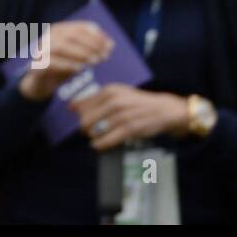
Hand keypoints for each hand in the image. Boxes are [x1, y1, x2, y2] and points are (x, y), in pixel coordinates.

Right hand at [17, 20, 113, 101]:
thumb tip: (110, 44)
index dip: (96, 35)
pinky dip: (67, 64)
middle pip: (71, 35)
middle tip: (105, 55)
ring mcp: (40, 51)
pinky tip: (80, 69)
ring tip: (95, 62)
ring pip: (60, 47)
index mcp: (58, 31)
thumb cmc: (63, 67)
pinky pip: (52, 63)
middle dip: (91, 44)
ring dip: (80, 53)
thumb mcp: (77, 55)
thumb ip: (90, 48)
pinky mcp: (37, 65)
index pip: (79, 27)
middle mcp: (48, 37)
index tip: (110, 45)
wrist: (41, 83)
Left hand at [71, 84, 189, 150]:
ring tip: (96, 137)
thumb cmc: (137, 102)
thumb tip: (73, 107)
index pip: (81, 105)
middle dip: (84, 128)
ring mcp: (121, 116)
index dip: (77, 115)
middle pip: (85, 120)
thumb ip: (97, 98)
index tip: (79, 119)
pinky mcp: (129, 129)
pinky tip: (98, 145)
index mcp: (109, 91)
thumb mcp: (118, 93)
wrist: (164, 109)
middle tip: (88, 131)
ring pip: (94, 131)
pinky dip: (99, 145)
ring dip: (92, 137)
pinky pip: (106, 140)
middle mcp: (113, 101)